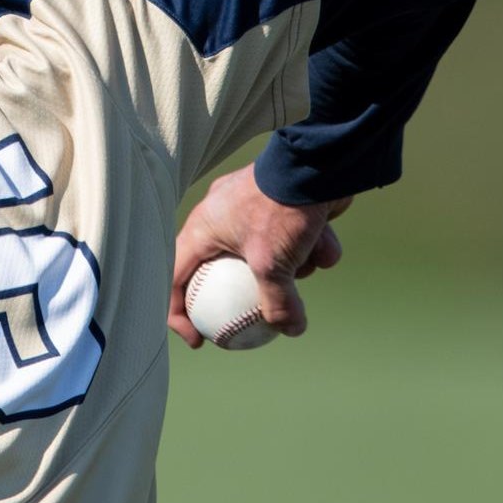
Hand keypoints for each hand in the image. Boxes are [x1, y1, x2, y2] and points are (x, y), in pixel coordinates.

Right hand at [168, 164, 351, 348]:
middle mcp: (222, 220)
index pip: (176, 279)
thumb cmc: (280, 209)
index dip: (180, 315)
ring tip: (310, 262)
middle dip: (251, 294)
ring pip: (268, 259)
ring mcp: (254, 213)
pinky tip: (326, 240)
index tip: (201, 340)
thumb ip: (277, 304)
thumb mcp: (273, 266)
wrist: (317, 163)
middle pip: (226, 273)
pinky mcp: (284, 209)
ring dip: (294, 268)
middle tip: (258, 322)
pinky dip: (313, 247)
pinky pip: (295, 242)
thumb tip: (289, 330)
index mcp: (202, 229)